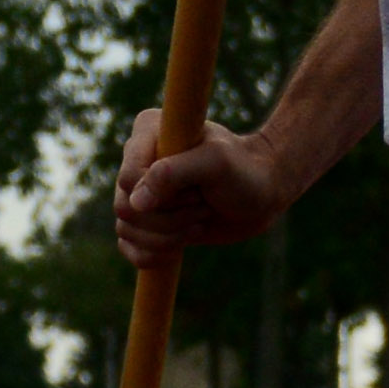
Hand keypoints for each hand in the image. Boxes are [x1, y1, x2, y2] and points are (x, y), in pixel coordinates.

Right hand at [115, 107, 290, 267]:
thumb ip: (175, 172)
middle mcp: (138, 161)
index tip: (199, 188)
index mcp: (148, 132)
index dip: (164, 195)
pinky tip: (179, 246)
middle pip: (126, 209)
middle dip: (170, 218)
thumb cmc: (243, 171)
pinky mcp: (145, 221)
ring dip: (169, 236)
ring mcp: (139, 192)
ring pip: (126, 231)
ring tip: (199, 220)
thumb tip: (136, 202)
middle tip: (203, 205)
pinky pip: (128, 248)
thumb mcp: (216, 162)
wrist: (262, 194)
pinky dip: (153, 255)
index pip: (128, 179)